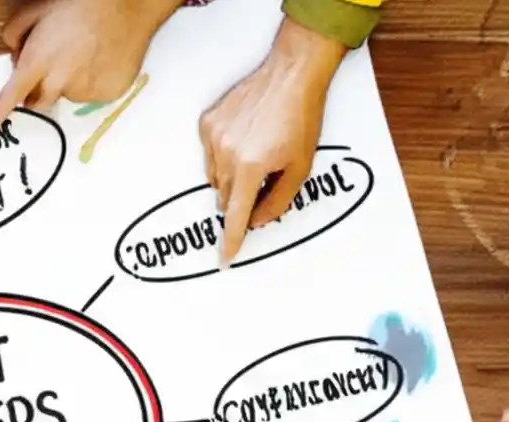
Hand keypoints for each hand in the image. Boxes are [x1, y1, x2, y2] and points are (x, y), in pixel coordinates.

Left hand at [0, 0, 177, 129]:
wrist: (128, 6)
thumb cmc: (82, 3)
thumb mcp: (36, 9)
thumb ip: (14, 35)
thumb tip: (16, 57)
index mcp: (38, 61)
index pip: (12, 96)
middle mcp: (60, 83)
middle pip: (39, 103)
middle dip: (38, 90)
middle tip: (51, 64)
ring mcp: (86, 91)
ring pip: (67, 96)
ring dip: (68, 82)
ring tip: (82, 54)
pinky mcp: (108, 94)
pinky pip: (92, 95)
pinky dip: (91, 82)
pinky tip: (99, 59)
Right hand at [199, 17, 345, 265]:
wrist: (290, 75)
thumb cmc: (301, 118)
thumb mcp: (300, 167)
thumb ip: (279, 200)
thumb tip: (258, 221)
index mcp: (251, 167)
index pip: (236, 215)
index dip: (231, 240)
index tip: (225, 259)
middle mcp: (226, 154)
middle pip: (224, 198)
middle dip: (240, 199)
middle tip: (262, 182)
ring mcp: (213, 137)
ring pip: (214, 177)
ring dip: (231, 178)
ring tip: (255, 154)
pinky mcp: (207, 123)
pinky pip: (209, 154)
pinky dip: (223, 155)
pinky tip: (244, 138)